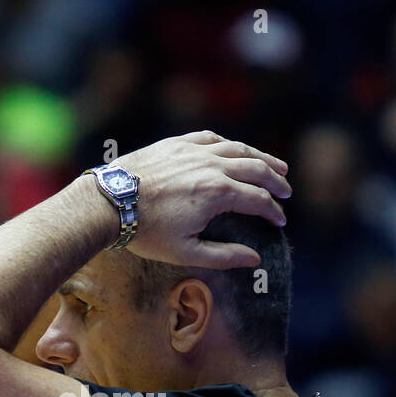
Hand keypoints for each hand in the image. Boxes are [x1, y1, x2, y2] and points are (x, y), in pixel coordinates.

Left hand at [111, 130, 290, 268]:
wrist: (109, 202)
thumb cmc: (146, 231)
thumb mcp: (187, 252)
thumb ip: (224, 255)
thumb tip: (254, 258)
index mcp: (219, 193)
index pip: (258, 200)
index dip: (273, 212)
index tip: (279, 221)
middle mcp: (212, 165)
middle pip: (256, 169)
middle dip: (276, 181)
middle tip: (286, 192)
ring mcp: (194, 151)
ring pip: (238, 149)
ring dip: (261, 158)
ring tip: (277, 166)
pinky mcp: (177, 144)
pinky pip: (212, 138)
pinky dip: (230, 145)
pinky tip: (236, 150)